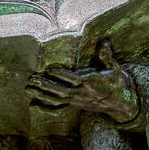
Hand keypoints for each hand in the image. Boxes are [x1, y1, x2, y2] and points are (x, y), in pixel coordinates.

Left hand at [27, 40, 141, 124]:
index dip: (62, 75)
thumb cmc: (117, 81)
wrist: (121, 102)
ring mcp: (76, 100)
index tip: (50, 69)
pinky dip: (45, 107)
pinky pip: (57, 107)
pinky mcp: (74, 105)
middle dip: (45, 85)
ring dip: (41, 94)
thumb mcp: (115, 68)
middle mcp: (81, 93)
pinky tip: (33, 104)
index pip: (74, 79)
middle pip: (60, 91)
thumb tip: (104, 41)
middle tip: (31, 79)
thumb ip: (107, 56)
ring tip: (27, 88)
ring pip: (56, 99)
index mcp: (91, 83)